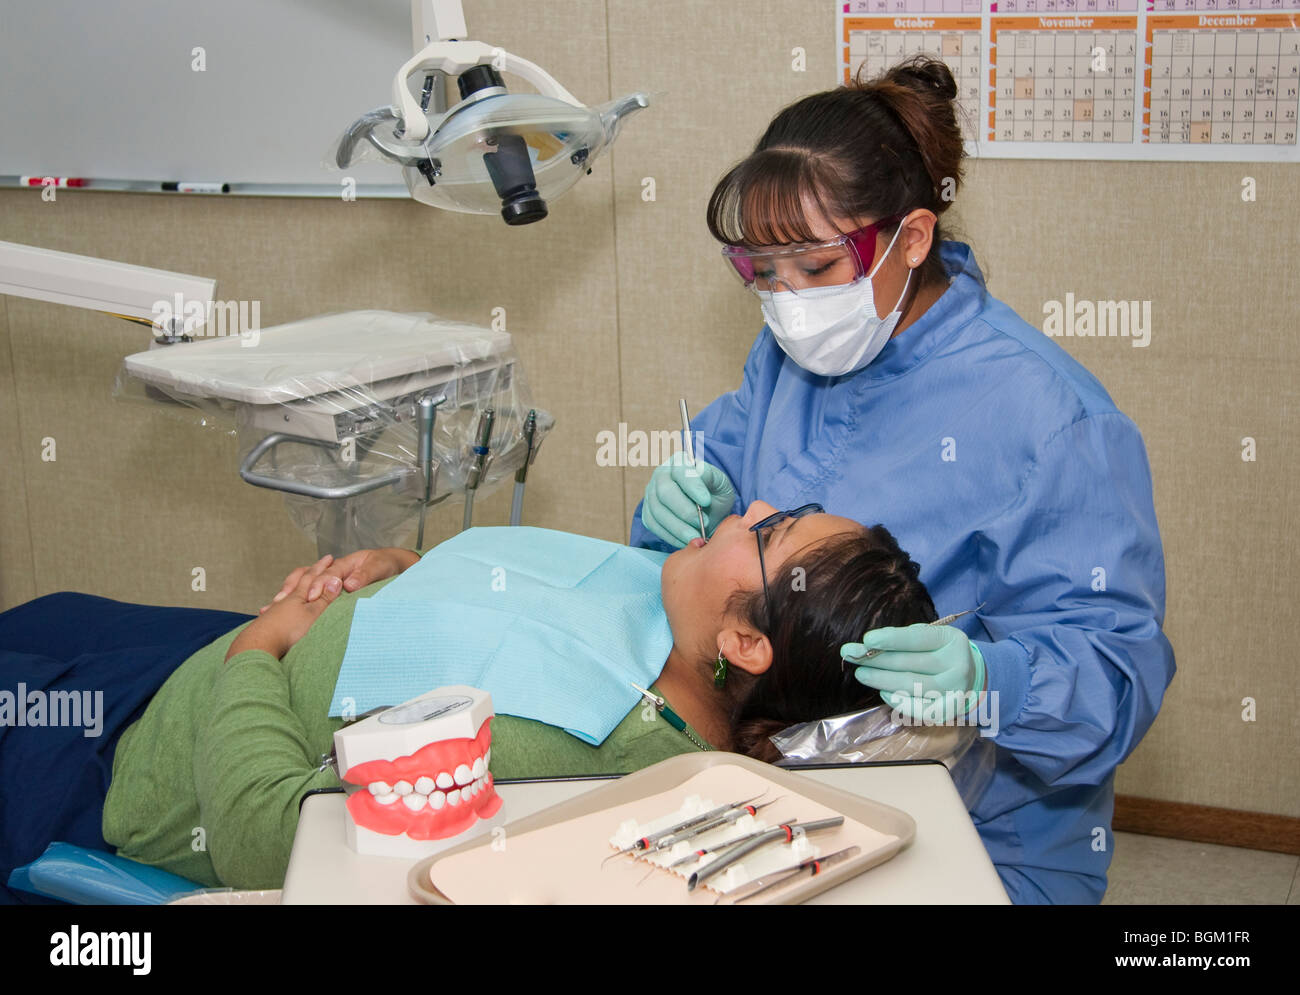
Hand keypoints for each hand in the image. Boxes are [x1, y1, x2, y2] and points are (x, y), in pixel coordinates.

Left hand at [228, 568, 346, 660]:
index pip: (312, 576)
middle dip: (307, 572)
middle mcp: (286, 599)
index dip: (322, 567)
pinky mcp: (269, 622)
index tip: (329, 558)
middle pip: (296, 580)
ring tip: (294, 584)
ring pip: (286, 593)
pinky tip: (275, 608)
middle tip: (313, 566)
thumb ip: (325, 598)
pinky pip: (277, 606)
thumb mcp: (313, 614)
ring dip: (292, 585)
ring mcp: (276, 610)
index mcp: (298, 595)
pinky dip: (281, 602)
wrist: (261, 645)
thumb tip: (336, 579)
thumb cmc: (288, 630)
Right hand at [261, 547, 417, 610]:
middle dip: (291, 591)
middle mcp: (332, 571)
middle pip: (305, 578)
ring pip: (300, 587)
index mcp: (345, 564)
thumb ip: (365, 576)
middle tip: (277, 604)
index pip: (328, 574)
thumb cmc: (386, 566)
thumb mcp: (379, 568)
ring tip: (268, 610)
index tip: (311, 596)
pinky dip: (291, 605)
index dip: (319, 584)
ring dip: (286, 598)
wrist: (392, 566)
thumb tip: (348, 585)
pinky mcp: (325, 592)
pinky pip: (304, 596)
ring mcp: (326, 581)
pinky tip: (277, 618)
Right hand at [642, 453, 736, 547]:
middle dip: (684, 511)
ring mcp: (651, 495)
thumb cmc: (714, 494)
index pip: (681, 471)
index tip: (706, 501)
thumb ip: (711, 476)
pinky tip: (685, 541)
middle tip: (701, 523)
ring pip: (658, 511)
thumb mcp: (720, 483)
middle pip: (665, 492)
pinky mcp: (648, 513)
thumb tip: (699, 472)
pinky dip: (670, 536)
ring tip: (695, 536)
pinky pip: (654, 525)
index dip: (692, 486)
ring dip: (677, 527)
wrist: (708, 511)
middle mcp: (661, 475)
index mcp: (679, 462)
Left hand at [840, 624, 986, 720]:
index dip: (892, 639)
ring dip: (881, 679)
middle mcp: (957, 665)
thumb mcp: (930, 638)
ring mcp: (955, 690)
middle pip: (910, 663)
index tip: (867, 640)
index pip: (918, 638)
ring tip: (861, 673)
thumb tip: (870, 645)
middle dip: (877, 659)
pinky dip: (898, 701)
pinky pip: (918, 708)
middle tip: (851, 655)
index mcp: (952, 640)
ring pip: (911, 685)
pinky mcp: (949, 711)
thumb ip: (904, 639)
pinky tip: (883, 692)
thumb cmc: (940, 653)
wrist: (970, 677)